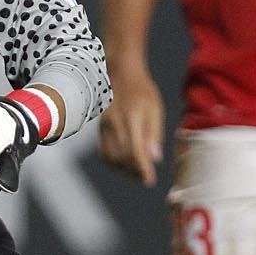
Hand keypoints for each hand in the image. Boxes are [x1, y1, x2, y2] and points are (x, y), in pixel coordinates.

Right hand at [98, 66, 163, 185]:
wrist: (121, 73)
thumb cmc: (142, 90)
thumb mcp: (155, 109)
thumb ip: (154, 134)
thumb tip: (155, 158)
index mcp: (132, 118)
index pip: (135, 151)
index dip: (142, 169)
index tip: (149, 180)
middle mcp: (115, 124)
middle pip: (122, 157)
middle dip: (134, 171)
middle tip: (146, 178)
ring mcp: (105, 126)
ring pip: (112, 157)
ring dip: (124, 168)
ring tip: (137, 171)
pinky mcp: (100, 128)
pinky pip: (105, 151)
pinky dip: (114, 161)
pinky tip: (125, 162)